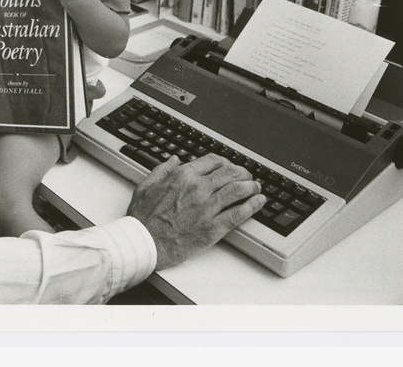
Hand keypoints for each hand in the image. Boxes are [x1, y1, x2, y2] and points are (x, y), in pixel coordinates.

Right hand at [126, 154, 265, 270]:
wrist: (145, 242)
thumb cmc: (143, 217)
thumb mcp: (147, 185)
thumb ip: (162, 169)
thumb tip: (173, 160)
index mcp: (183, 176)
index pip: (213, 161)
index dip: (225, 161)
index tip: (229, 166)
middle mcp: (198, 188)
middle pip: (230, 173)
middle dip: (242, 172)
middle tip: (247, 176)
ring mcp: (207, 208)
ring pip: (238, 190)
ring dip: (251, 186)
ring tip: (256, 187)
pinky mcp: (213, 227)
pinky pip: (239, 213)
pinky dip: (252, 206)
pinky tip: (259, 202)